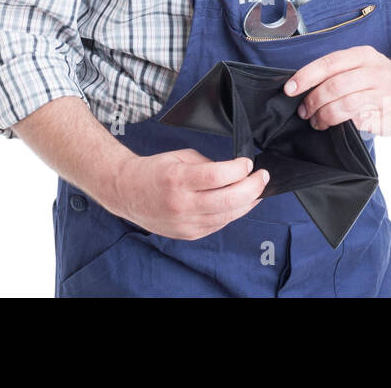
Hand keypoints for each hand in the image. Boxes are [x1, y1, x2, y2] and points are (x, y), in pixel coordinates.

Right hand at [110, 149, 269, 239]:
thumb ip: (207, 164)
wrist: (127, 192)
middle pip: (228, 200)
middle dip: (252, 187)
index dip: (239, 169)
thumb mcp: (180, 157)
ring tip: (256, 191)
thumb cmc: (154, 171)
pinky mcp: (188, 234)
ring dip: (248, 202)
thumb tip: (234, 172)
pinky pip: (218, 224)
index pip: (218, 176)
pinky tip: (240, 203)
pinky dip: (233, 213)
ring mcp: (185, 223)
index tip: (247, 163)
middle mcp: (182, 203)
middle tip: (262, 177)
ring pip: (228, 216)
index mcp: (178, 179)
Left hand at [283, 45, 390, 135]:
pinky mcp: (390, 117)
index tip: (290, 89)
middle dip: (313, 101)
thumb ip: (336, 71)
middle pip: (335, 87)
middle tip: (304, 111)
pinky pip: (361, 124)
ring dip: (325, 117)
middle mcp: (376, 73)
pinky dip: (346, 127)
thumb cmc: (379, 76)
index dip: (306, 76)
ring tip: (317, 122)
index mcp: (364, 56)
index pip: (329, 64)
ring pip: (346, 107)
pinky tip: (340, 127)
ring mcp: (385, 96)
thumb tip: (301, 86)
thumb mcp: (361, 62)